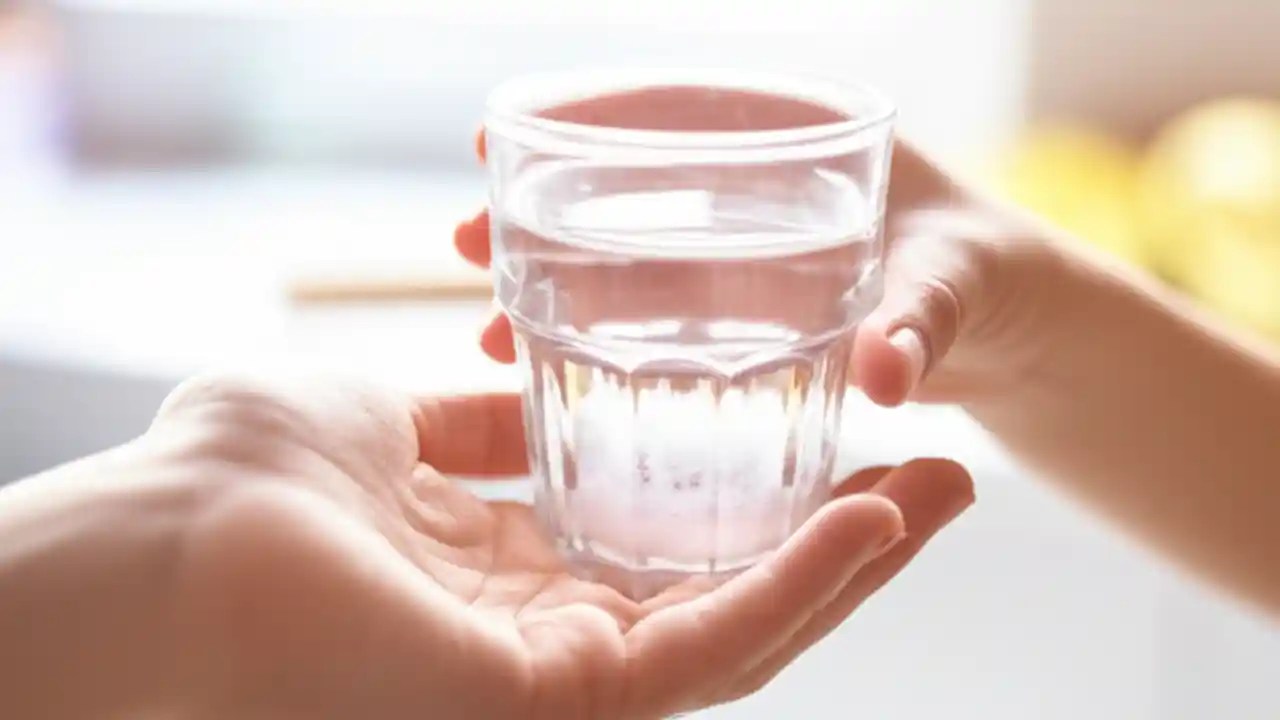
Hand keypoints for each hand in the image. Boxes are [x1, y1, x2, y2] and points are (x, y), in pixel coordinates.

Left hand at [62, 374, 967, 719]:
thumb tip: (532, 405)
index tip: (821, 436)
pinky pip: (710, 648)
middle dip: (833, 539)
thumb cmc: (242, 483)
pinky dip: (799, 584)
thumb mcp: (388, 429)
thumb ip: (475, 433)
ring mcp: (559, 684)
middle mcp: (540, 641)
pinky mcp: (565, 703)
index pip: (652, 547)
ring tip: (939, 490)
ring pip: (741, 630)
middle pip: (721, 593)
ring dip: (848, 562)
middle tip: (931, 473)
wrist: (164, 547)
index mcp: (495, 576)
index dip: (742, 500)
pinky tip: (871, 521)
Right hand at [455, 128, 1057, 408]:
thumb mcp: (960, 283)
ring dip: (550, 281)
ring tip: (487, 322)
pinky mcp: (740, 313)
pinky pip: (653, 313)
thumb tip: (886, 375)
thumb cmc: (993, 276)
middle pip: (622, 187)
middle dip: (538, 211)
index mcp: (798, 138)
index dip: (578, 118)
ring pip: (623, 254)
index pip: (672, 107)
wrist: (1015, 331)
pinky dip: (598, 335)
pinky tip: (545, 368)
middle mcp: (753, 190)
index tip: (499, 135)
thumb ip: (921, 320)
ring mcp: (741, 255)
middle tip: (464, 239)